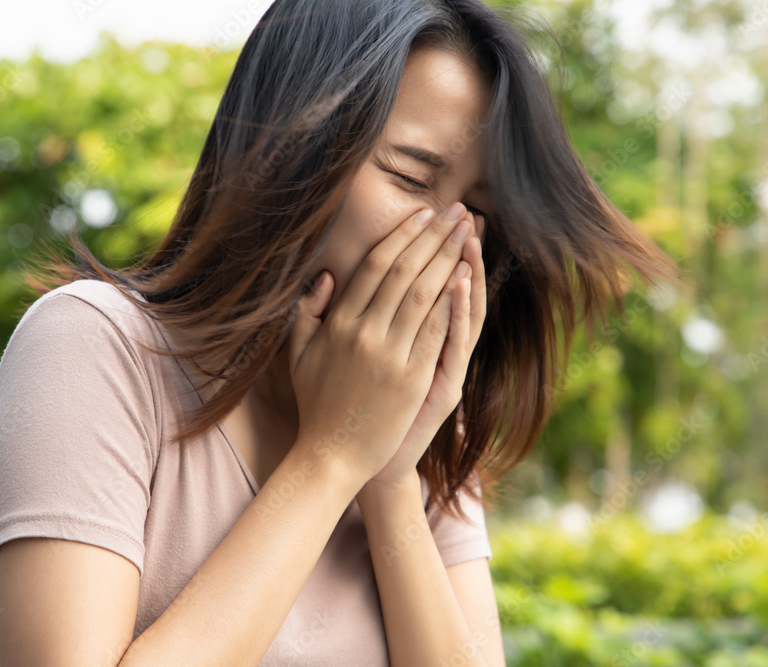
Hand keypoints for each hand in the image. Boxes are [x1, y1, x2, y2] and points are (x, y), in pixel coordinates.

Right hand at [286, 204, 476, 487]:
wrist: (331, 456)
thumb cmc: (316, 405)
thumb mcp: (299, 355)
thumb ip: (308, 313)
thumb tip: (326, 277)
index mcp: (338, 322)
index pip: (375, 265)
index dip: (402, 235)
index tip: (423, 214)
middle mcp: (364, 332)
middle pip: (405, 270)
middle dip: (434, 236)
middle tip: (456, 210)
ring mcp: (389, 355)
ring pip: (424, 293)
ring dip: (449, 257)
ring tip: (468, 232)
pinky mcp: (412, 378)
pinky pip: (435, 330)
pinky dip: (452, 300)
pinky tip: (467, 276)